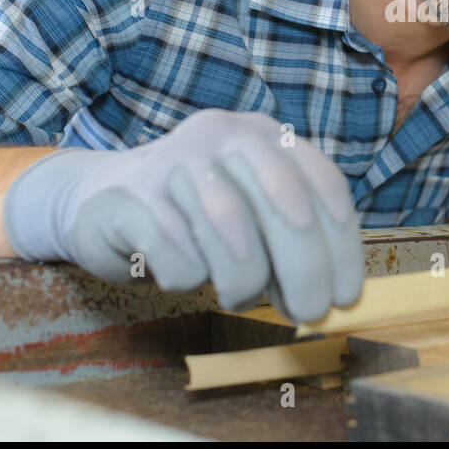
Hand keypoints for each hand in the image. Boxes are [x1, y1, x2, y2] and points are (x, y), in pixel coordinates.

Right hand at [2, 110, 363, 322]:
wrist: (102, 199)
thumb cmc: (194, 216)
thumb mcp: (252, 214)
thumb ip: (292, 240)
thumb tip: (333, 297)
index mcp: (263, 135)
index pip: (322, 183)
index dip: (343, 244)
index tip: (346, 295)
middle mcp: (222, 135)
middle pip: (285, 202)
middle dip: (305, 269)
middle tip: (308, 314)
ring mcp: (173, 160)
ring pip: (232, 230)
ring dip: (244, 280)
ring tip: (236, 294)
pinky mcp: (129, 196)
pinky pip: (176, 254)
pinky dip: (187, 279)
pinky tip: (179, 272)